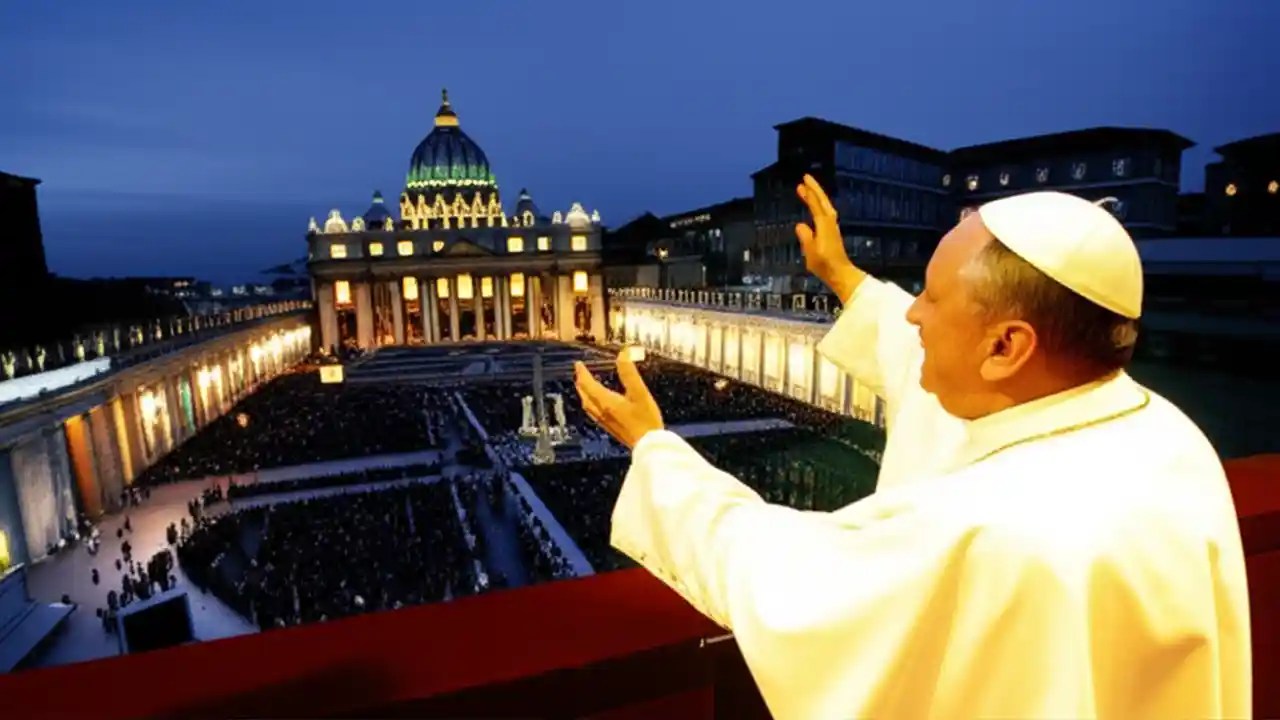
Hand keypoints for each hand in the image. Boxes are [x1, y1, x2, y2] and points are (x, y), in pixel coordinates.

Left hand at [574, 348, 663, 448]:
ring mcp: (606, 421)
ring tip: (585, 387)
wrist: (649, 445)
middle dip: (581, 383)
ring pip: (588, 405)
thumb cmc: (646, 420)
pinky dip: (591, 404)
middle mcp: (602, 412)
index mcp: (606, 402)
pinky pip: (594, 413)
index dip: (582, 373)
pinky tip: (598, 405)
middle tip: (580, 373)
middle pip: (585, 396)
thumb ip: (629, 372)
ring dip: (584, 394)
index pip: (588, 385)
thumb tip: (623, 354)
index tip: (578, 365)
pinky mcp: (611, 428)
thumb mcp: (640, 392)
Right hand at [795, 174, 863, 300]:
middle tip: (805, 179)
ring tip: (807, 191)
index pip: (816, 204)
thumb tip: (800, 225)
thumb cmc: (825, 265)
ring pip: (825, 206)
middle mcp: (830, 223)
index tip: (802, 182)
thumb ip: (806, 238)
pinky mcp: (832, 233)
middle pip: (823, 201)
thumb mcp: (811, 252)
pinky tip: (816, 208)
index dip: (810, 192)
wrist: (841, 273)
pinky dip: (820, 206)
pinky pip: (825, 213)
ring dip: (817, 197)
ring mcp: (832, 227)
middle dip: (814, 189)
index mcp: (824, 225)